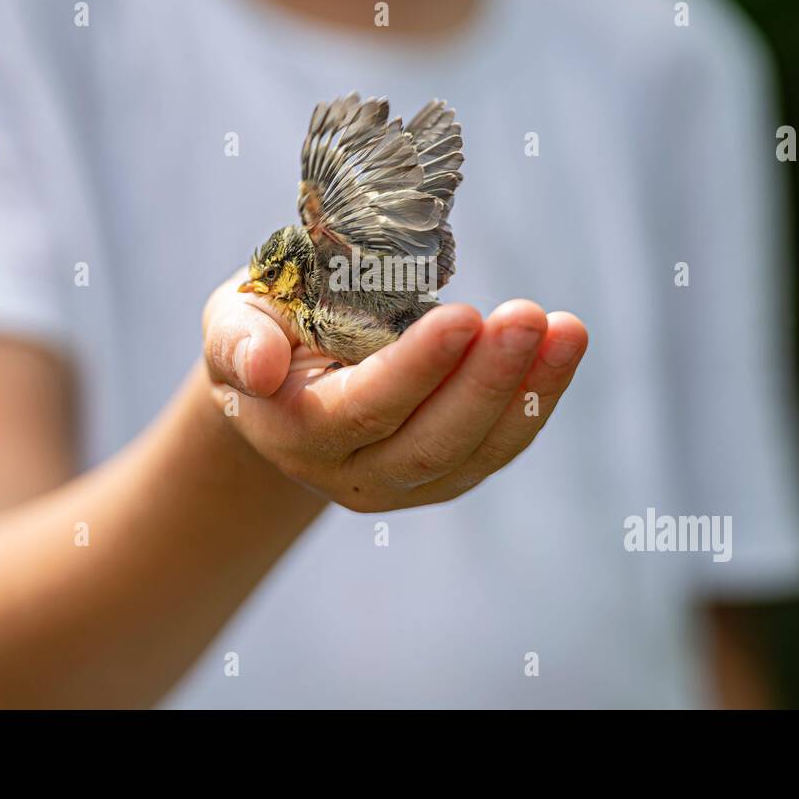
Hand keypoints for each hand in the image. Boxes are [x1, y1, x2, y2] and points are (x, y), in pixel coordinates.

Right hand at [202, 269, 586, 511]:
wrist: (286, 379)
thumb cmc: (264, 329)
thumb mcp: (231, 321)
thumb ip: (237, 342)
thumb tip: (260, 368)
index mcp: (296, 432)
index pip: (363, 409)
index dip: (415, 369)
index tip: (464, 316)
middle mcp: (352, 473)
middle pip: (430, 442)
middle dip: (486, 381)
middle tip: (529, 316)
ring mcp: (404, 482)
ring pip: (475, 452)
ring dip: (528, 392)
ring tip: (566, 330)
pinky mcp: (446, 472)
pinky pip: (499, 446)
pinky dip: (537, 399)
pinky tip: (564, 346)